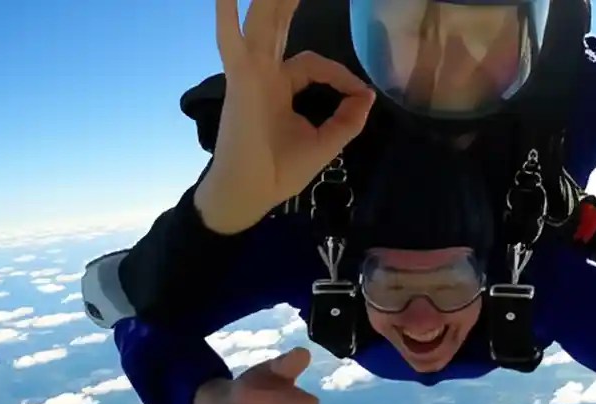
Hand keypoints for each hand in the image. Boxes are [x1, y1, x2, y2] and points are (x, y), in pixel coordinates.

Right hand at [201, 0, 376, 232]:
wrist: (252, 193)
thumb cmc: (280, 171)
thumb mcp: (326, 143)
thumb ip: (347, 119)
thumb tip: (367, 95)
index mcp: (281, 85)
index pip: (313, 63)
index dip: (340, 75)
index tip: (358, 95)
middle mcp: (264, 73)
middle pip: (278, 25)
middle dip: (287, 2)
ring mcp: (250, 72)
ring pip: (261, 23)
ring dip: (267, 1)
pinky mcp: (241, 79)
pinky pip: (232, 42)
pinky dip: (227, 16)